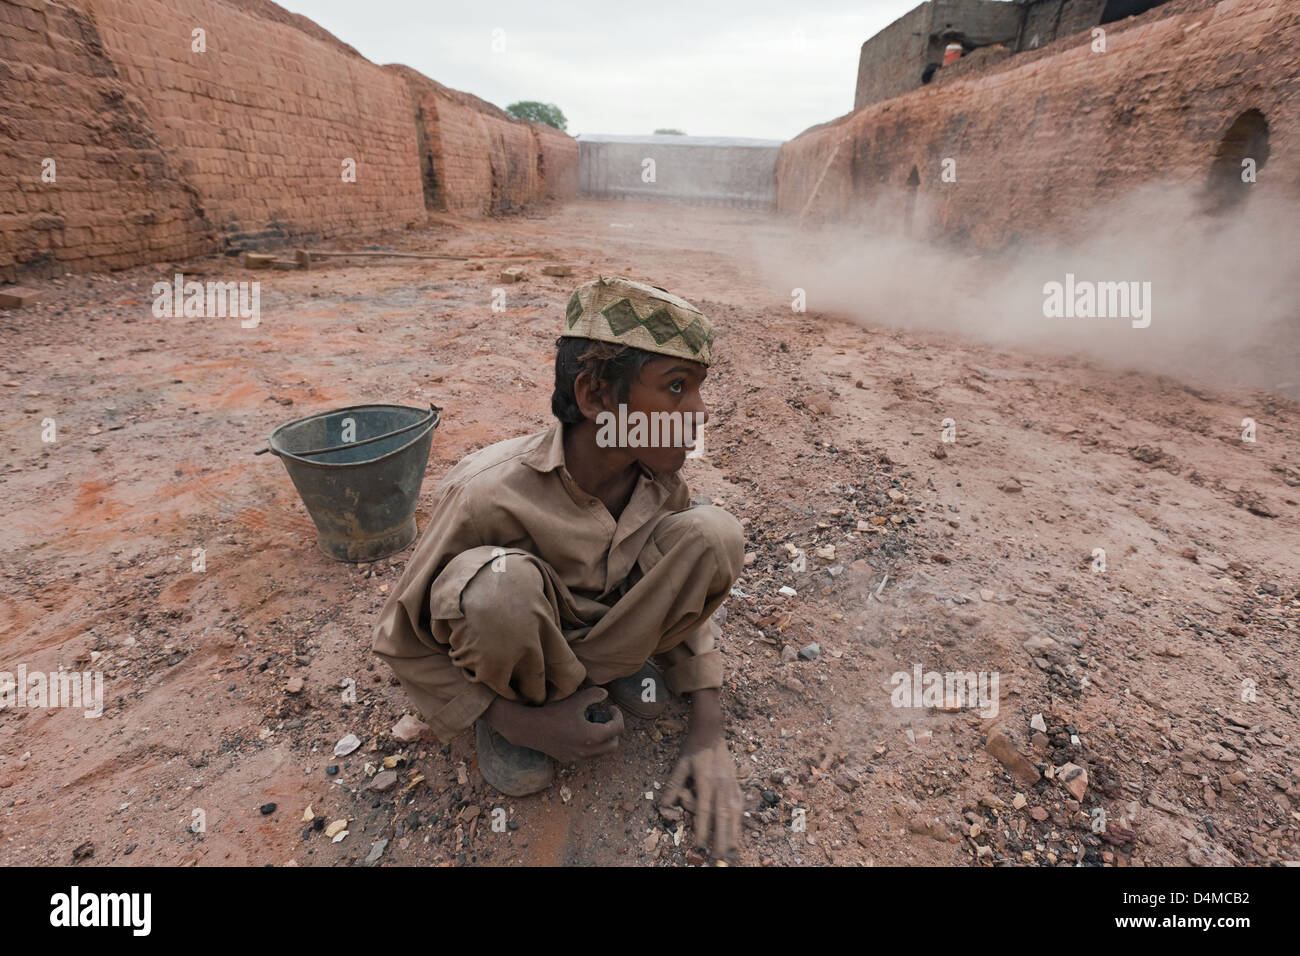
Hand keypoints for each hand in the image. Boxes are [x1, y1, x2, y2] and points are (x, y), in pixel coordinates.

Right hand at [487, 686, 623, 763]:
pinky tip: (580, 733)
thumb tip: (606, 694)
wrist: (531, 729)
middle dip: (614, 731)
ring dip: (603, 740)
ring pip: (601, 753)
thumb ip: (594, 695)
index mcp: (593, 736)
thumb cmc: (554, 712)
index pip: (618, 729)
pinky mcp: (568, 759)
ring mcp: (578, 757)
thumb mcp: (576, 699)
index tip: (611, 708)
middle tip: (605, 718)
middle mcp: (588, 751)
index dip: (618, 716)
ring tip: (592, 725)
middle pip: (613, 745)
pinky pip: (588, 755)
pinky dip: (591, 746)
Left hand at [662, 737, 741, 860]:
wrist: (712, 731)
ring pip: (735, 813)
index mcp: (706, 780)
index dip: (702, 828)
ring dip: (734, 833)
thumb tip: (662, 807)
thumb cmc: (693, 748)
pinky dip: (740, 821)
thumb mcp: (680, 764)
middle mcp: (721, 784)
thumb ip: (673, 785)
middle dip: (721, 838)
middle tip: (718, 855)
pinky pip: (740, 806)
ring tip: (732, 850)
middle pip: (723, 815)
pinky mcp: (736, 784)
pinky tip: (738, 833)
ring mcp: (731, 784)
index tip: (699, 844)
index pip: (704, 809)